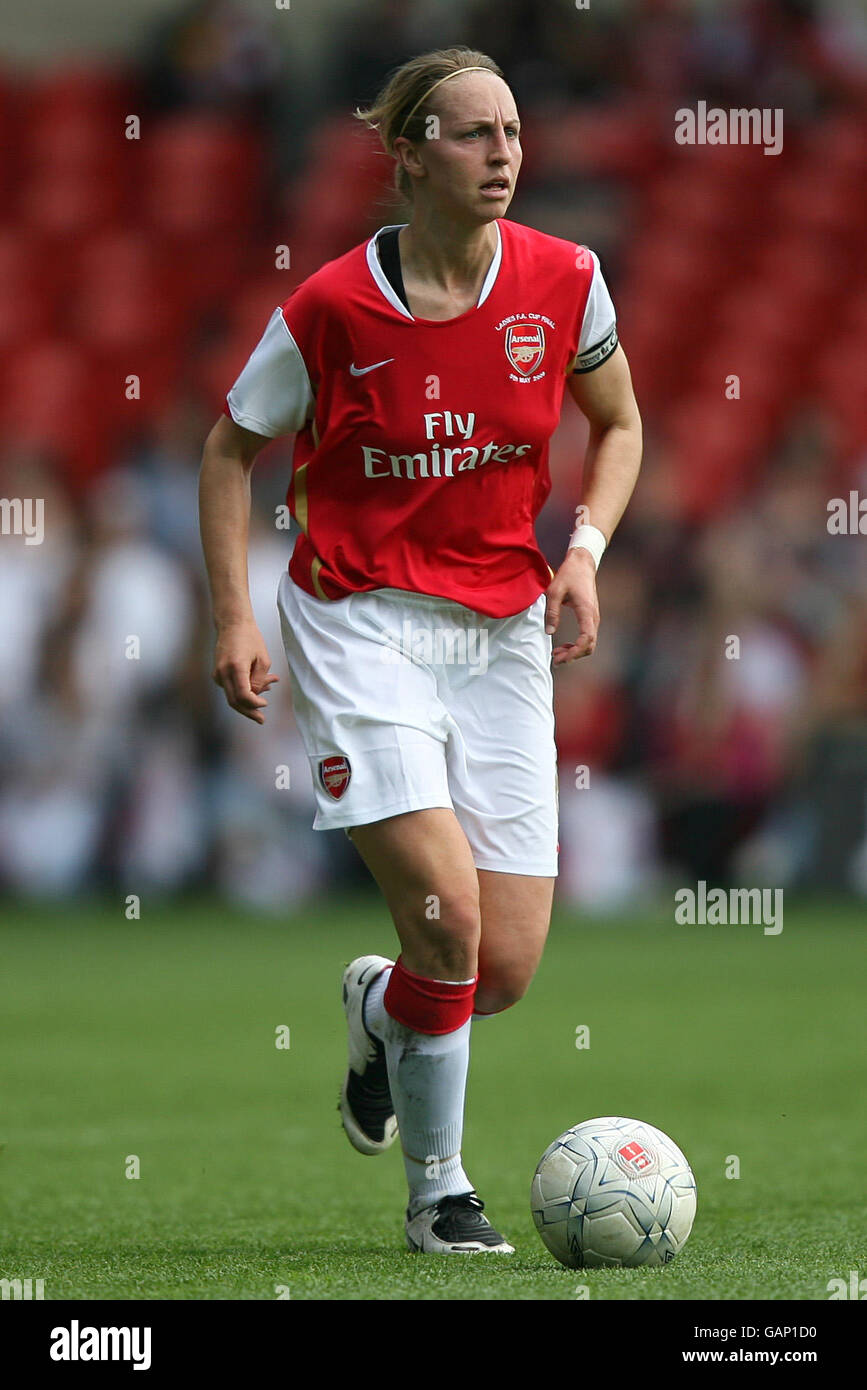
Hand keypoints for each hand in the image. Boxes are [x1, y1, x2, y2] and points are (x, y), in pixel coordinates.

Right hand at [212, 619, 278, 722]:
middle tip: (261, 719)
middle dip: (249, 712)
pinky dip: (244, 690)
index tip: (265, 704)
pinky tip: (259, 684)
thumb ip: (259, 680)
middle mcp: (222, 673)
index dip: (255, 704)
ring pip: (232, 696)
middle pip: (234, 702)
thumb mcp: (262, 659)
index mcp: (235, 668)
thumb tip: (256, 696)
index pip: (243, 696)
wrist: (232, 624)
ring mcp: (217, 674)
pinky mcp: (217, 674)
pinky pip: (230, 688)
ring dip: (250, 698)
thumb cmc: (250, 638)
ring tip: (269, 687)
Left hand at [544, 548, 599, 664]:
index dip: (575, 651)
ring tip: (557, 654)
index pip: (586, 638)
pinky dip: (577, 646)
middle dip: (573, 656)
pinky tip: (564, 647)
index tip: (562, 658)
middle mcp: (593, 617)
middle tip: (556, 660)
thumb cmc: (568, 575)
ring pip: (589, 644)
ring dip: (574, 652)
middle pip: (589, 646)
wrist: (582, 563)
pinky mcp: (590, 618)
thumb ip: (551, 612)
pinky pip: (587, 637)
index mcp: (586, 611)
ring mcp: (593, 618)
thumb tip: (549, 632)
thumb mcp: (554, 591)